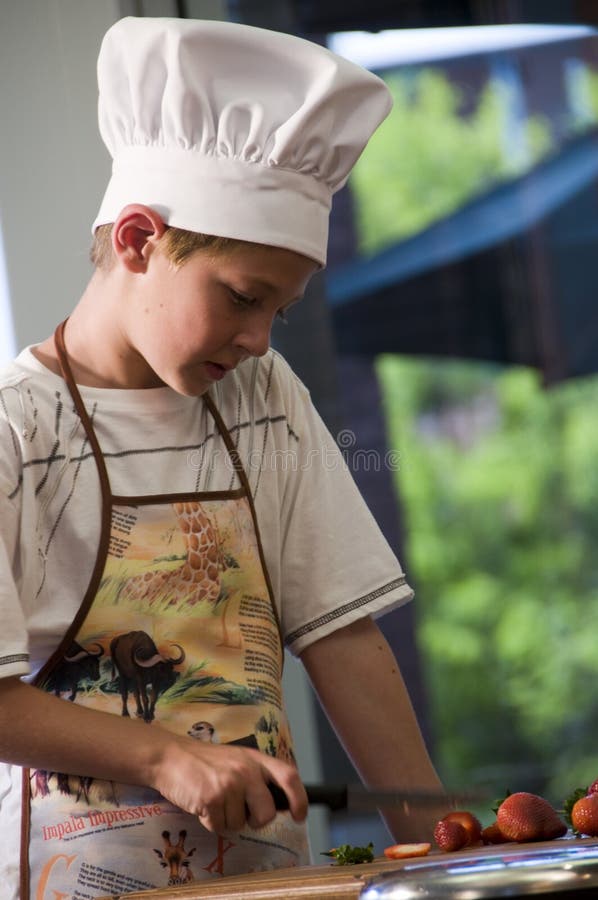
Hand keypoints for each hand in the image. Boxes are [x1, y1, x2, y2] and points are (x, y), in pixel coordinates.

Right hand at [151, 733, 307, 832]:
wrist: (170, 756)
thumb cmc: (204, 761)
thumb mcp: (237, 759)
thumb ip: (256, 776)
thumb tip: (277, 804)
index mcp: (256, 759)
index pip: (289, 777)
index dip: (299, 799)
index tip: (300, 815)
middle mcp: (246, 771)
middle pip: (267, 813)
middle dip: (256, 821)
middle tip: (241, 813)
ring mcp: (228, 785)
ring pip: (240, 824)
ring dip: (226, 820)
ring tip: (214, 800)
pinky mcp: (211, 799)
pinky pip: (219, 827)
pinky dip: (210, 822)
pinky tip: (202, 804)